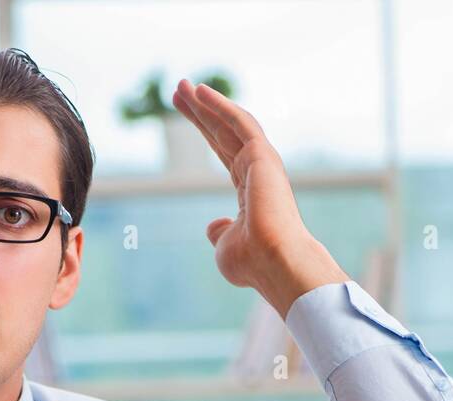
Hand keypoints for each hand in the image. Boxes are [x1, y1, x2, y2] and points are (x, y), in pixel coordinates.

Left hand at [170, 78, 348, 318]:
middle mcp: (258, 172)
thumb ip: (219, 231)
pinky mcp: (263, 155)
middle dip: (200, 111)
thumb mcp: (225, 246)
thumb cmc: (253, 262)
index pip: (222, 151)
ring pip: (230, 123)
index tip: (184, 111)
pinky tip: (200, 92)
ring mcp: (262, 162)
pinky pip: (239, 122)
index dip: (203, 130)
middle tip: (179, 90)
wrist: (274, 262)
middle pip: (223, 132)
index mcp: (250, 189)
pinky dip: (219, 106)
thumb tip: (213, 226)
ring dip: (206, 104)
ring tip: (182, 86)